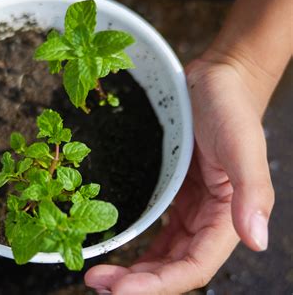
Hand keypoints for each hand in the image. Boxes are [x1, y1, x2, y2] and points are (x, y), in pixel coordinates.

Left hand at [85, 59, 273, 293]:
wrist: (215, 81)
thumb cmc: (230, 108)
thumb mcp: (242, 145)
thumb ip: (253, 193)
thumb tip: (257, 241)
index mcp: (227, 217)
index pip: (193, 266)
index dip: (159, 285)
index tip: (120, 290)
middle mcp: (208, 220)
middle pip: (172, 266)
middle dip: (137, 282)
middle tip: (97, 283)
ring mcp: (189, 209)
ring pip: (162, 254)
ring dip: (134, 271)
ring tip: (99, 276)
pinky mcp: (173, 195)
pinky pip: (156, 231)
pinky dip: (138, 247)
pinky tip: (117, 251)